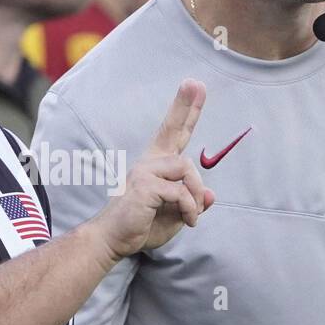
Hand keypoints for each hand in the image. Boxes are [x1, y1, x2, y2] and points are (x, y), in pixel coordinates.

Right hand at [89, 79, 214, 262]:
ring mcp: (145, 171)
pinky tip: (188, 221)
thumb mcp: (176, 215)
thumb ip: (192, 203)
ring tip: (191, 215)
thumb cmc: (141, 227)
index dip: (185, 110)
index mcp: (156, 165)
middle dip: (185, 106)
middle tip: (196, 83)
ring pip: (187, 169)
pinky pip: (181, 192)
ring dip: (195, 195)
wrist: (114, 240)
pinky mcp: (145, 186)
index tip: (193, 86)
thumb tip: (210, 194)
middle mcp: (150, 163)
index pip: (174, 133)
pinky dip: (189, 208)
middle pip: (172, 129)